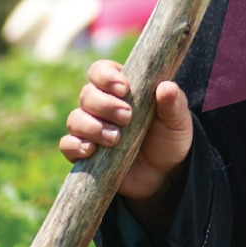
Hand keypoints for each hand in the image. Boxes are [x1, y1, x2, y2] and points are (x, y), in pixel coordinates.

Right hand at [58, 59, 193, 204]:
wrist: (164, 175)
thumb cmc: (169, 139)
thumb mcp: (177, 121)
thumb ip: (173, 103)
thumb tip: (166, 87)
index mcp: (120, 89)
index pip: (100, 71)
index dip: (106, 76)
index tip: (124, 88)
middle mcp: (100, 106)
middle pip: (87, 94)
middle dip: (104, 104)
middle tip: (127, 117)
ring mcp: (90, 129)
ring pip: (75, 119)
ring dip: (92, 126)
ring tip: (115, 138)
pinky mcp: (84, 153)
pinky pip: (67, 145)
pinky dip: (75, 145)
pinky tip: (91, 150)